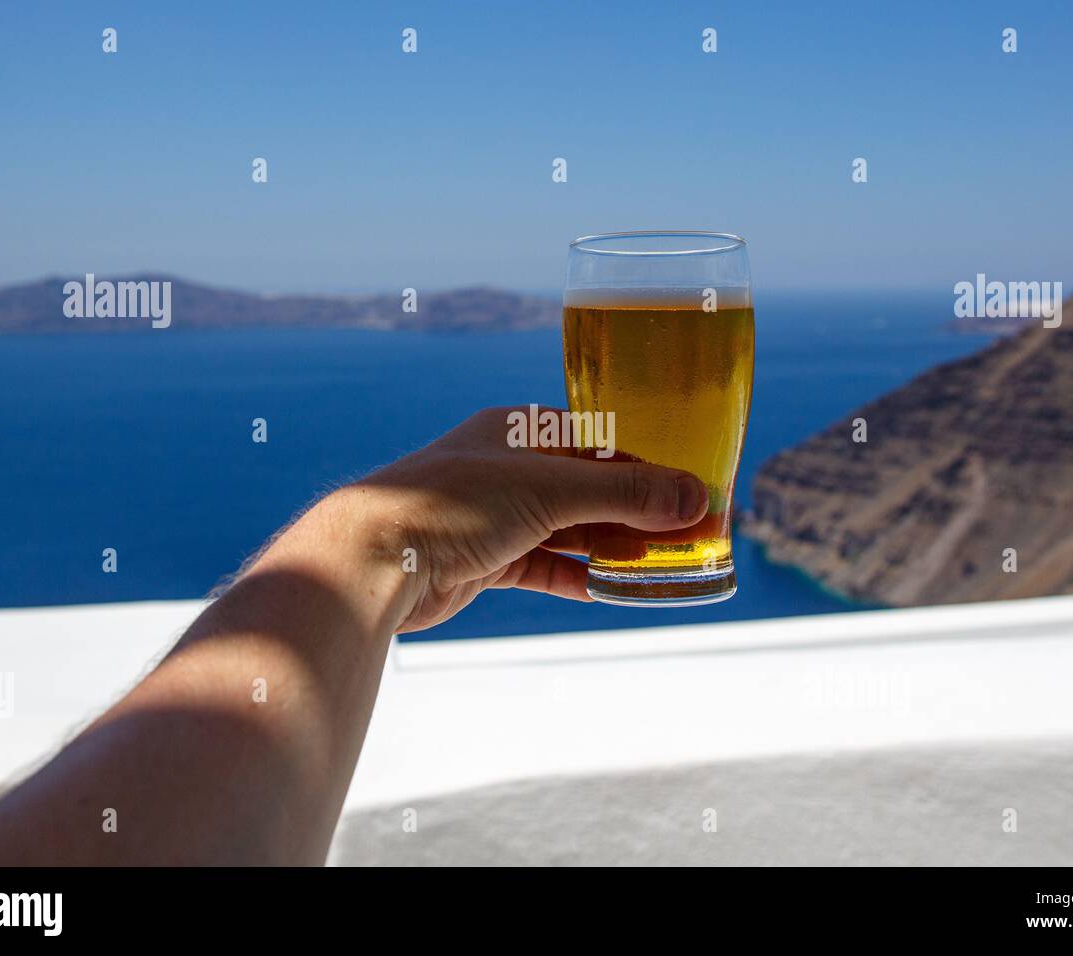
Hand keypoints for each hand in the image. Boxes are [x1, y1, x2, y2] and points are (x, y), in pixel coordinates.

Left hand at [339, 406, 708, 631]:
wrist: (376, 558)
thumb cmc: (455, 503)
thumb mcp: (550, 489)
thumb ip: (625, 495)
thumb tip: (696, 499)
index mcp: (520, 431)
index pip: (601, 447)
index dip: (650, 471)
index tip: (694, 495)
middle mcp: (508, 469)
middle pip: (591, 491)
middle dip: (640, 514)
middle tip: (693, 535)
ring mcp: (495, 517)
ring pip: (570, 531)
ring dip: (615, 547)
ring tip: (667, 564)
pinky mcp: (484, 562)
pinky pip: (545, 567)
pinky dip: (579, 576)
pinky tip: (614, 588)